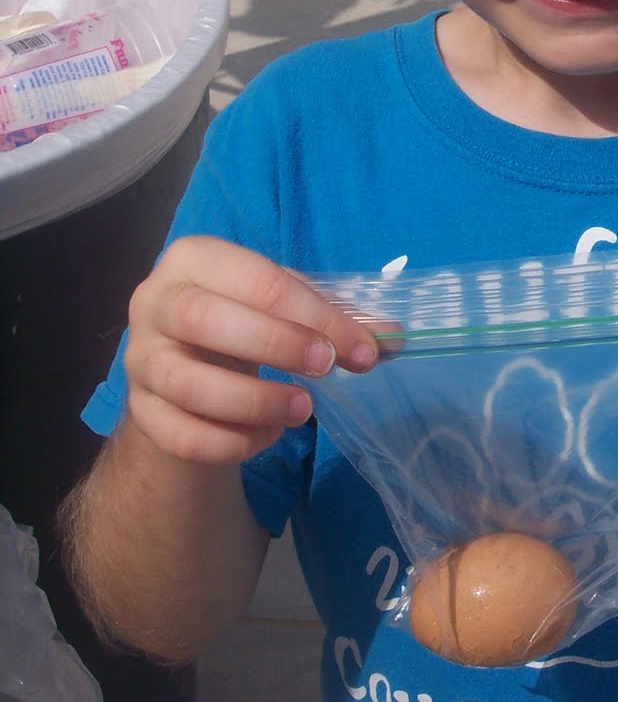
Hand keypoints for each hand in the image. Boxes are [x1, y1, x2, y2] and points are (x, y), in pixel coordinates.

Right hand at [124, 236, 378, 464]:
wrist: (188, 366)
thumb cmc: (244, 320)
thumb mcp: (287, 307)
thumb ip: (335, 318)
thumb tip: (393, 339)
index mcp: (195, 259)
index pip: (256, 280)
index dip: (314, 315)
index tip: (361, 349)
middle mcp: (155, 302)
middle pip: (204, 319)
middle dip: (275, 344)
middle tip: (327, 368)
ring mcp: (140, 360)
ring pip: (185, 383)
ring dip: (254, 401)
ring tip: (302, 409)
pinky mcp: (140, 412)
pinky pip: (179, 434)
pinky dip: (229, 442)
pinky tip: (266, 436)